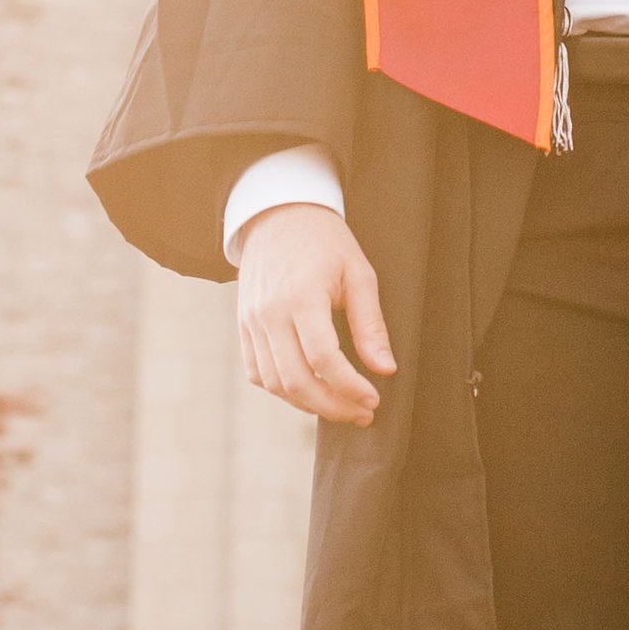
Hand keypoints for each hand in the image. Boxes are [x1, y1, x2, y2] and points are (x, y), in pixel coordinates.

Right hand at [237, 205, 395, 425]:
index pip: (323, 358)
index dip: (349, 387)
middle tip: (362, 413)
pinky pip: (257, 373)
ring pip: (274, 383)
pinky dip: (282, 390)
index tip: (374, 400)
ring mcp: (251, 322)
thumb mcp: (359, 275)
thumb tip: (385, 370)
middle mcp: (270, 313)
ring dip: (308, 404)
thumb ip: (371, 325)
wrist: (279, 216)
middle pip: (296, 379)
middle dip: (333, 406)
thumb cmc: (326, 243)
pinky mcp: (243, 327)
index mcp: (302, 296)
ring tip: (341, 406)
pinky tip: (310, 391)